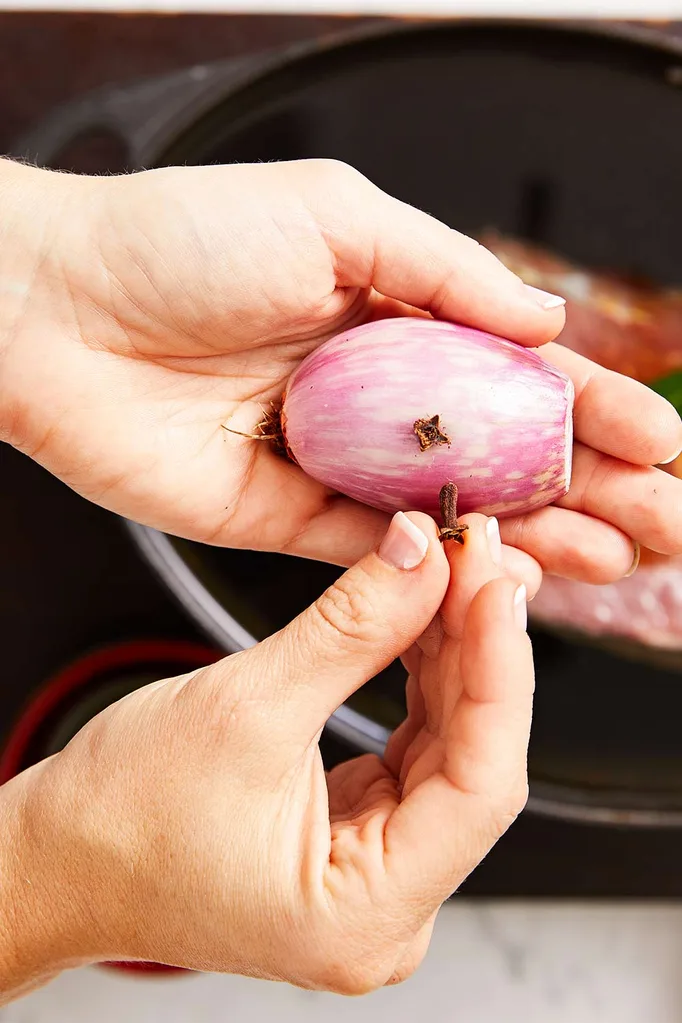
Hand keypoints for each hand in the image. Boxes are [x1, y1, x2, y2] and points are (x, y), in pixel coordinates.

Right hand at [0, 512, 531, 997]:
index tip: (495, 583)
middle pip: (472, 759)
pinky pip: (413, 748)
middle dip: (477, 647)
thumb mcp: (248, 705)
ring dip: (451, 654)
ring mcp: (376, 872)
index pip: (482, 785)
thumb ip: (352, 628)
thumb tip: (423, 555)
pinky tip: (422, 617)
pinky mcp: (360, 834)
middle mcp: (387, 907)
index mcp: (366, 913)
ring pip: (448, 747)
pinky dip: (419, 679)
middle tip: (476, 553)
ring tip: (453, 570)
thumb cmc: (125, 813)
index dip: (501, 672)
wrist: (61, 853)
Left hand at [1, 158, 680, 580]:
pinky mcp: (283, 520)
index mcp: (389, 314)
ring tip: (617, 559)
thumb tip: (543, 317)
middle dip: (589, 484)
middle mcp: (370, 393)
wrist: (52, 311)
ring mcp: (332, 461)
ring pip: (454, 512)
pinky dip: (442, 568)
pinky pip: (378, 553)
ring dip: (538, 537)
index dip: (592, 405)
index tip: (662, 439)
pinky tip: (509, 577)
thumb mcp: (335, 218)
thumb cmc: (178, 241)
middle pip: (501, 451)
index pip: (514, 369)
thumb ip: (446, 272)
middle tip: (663, 521)